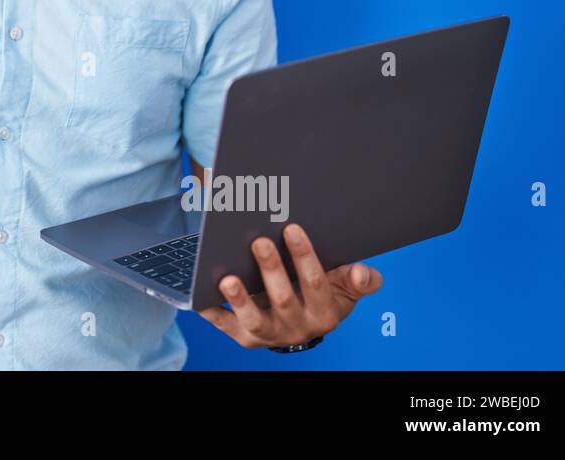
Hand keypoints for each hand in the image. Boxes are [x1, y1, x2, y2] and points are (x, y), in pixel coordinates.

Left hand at [196, 222, 382, 348]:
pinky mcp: (244, 336)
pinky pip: (227, 326)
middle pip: (284, 299)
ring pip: (255, 320)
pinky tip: (200, 297)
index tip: (291, 227)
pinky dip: (213, 312)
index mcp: (325, 313)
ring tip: (228, 278)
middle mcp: (297, 327)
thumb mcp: (345, 289)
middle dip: (272, 270)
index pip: (316, 284)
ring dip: (241, 300)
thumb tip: (364, 273)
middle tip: (259, 241)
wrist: (302, 323)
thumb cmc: (321, 295)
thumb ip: (358, 280)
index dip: (304, 256)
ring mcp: (270, 333)